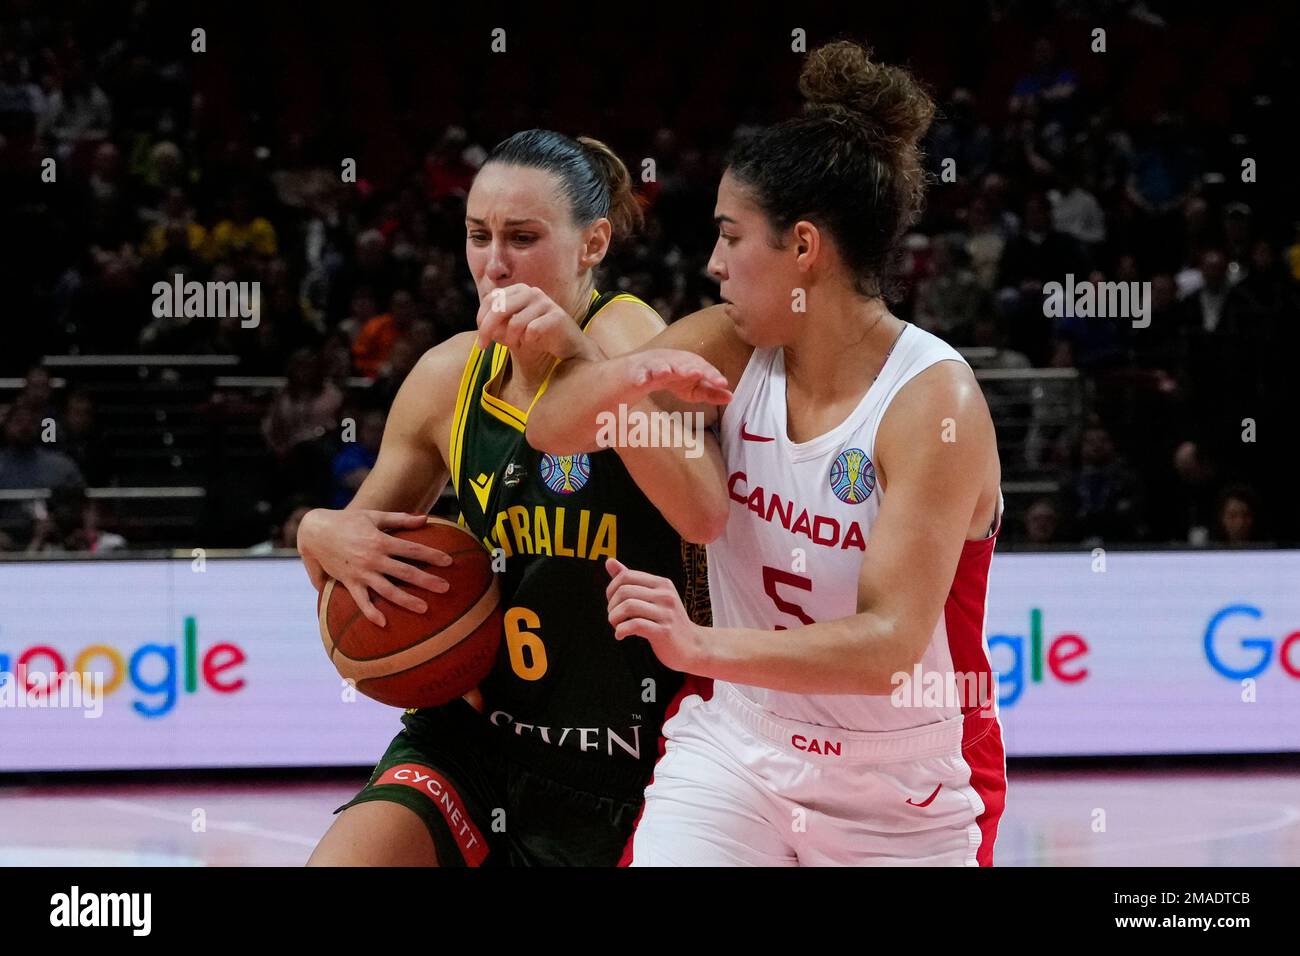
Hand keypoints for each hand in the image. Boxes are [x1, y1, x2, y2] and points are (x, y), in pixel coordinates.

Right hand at [297, 508, 452, 627]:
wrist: (315, 531)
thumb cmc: (347, 521)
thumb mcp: (374, 516)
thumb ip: (400, 519)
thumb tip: (425, 518)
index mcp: (381, 540)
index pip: (412, 549)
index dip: (432, 555)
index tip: (449, 561)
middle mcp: (373, 558)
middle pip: (405, 572)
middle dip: (427, 580)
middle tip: (446, 588)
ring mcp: (361, 573)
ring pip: (387, 590)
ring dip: (406, 600)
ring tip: (424, 609)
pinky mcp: (349, 582)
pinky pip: (361, 601)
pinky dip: (370, 612)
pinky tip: (383, 623)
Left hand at [475, 283, 590, 364]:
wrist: (566, 344)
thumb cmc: (535, 335)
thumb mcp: (510, 329)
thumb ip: (495, 326)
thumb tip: (484, 328)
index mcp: (519, 290)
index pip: (491, 299)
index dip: (481, 319)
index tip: (480, 340)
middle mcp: (531, 292)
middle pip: (499, 309)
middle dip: (487, 330)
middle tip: (482, 347)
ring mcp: (545, 302)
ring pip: (515, 323)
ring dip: (511, 340)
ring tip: (517, 345)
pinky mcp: (557, 316)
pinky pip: (532, 331)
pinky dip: (528, 341)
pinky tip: (532, 342)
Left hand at [605, 557, 704, 672]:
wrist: (693, 646)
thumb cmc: (668, 621)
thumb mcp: (653, 597)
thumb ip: (631, 580)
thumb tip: (609, 561)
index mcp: (662, 584)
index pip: (626, 576)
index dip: (611, 589)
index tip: (612, 603)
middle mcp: (665, 595)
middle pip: (624, 591)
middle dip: (611, 606)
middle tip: (614, 618)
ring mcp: (666, 613)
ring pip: (628, 606)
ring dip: (614, 618)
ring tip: (617, 626)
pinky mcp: (664, 631)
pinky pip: (635, 625)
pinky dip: (621, 630)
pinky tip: (621, 635)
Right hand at [620, 349, 732, 405]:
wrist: (642, 370)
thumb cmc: (673, 378)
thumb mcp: (693, 388)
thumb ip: (711, 393)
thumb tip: (731, 397)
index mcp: (688, 363)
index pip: (702, 367)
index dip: (712, 375)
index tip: (722, 383)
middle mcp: (672, 361)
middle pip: (681, 363)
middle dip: (688, 367)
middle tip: (697, 373)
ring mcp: (654, 365)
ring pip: (658, 366)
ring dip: (662, 369)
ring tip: (665, 373)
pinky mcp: (638, 371)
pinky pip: (638, 374)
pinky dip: (640, 377)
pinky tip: (641, 382)